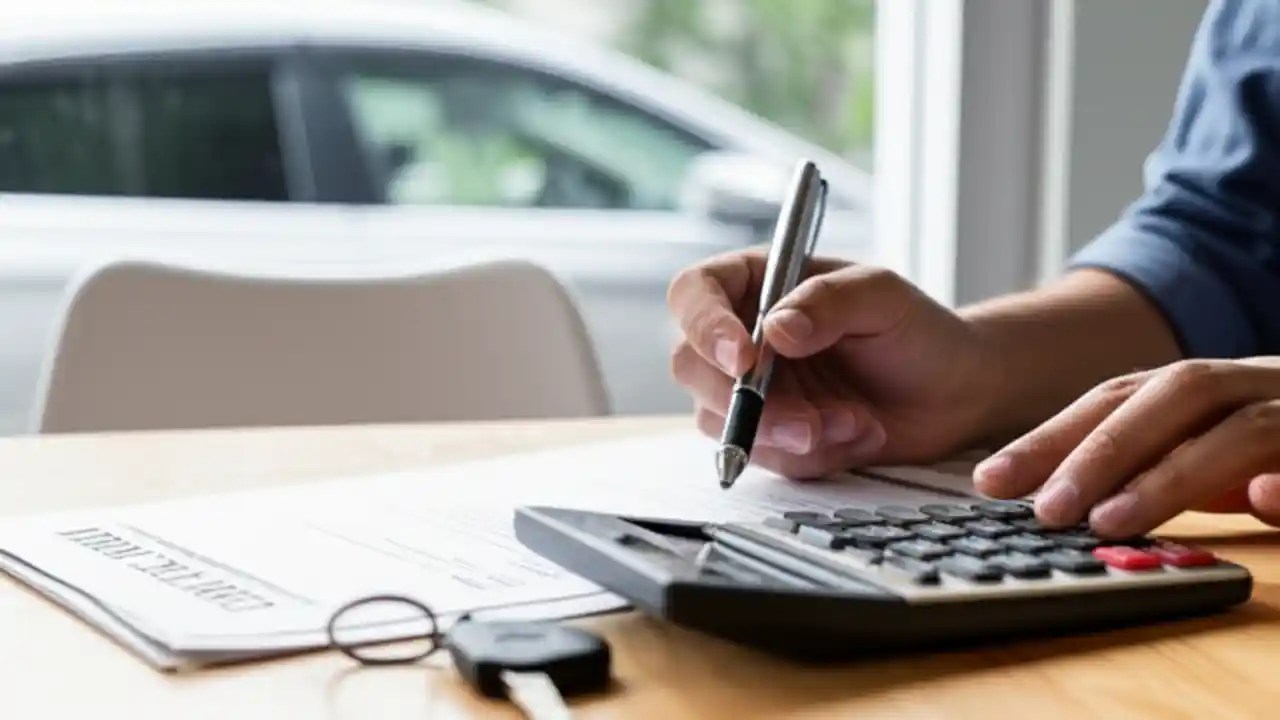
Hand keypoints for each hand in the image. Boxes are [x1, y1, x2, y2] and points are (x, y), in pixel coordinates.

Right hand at [667, 251, 1001, 476]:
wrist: (952, 394)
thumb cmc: (917, 332)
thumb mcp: (883, 298)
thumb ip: (829, 302)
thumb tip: (775, 329)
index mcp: (757, 282)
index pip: (694, 294)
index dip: (704, 325)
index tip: (743, 358)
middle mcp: (741, 334)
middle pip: (691, 365)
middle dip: (745, 401)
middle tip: (807, 421)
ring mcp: (750, 389)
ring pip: (720, 420)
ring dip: (785, 432)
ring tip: (853, 421)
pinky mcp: (768, 436)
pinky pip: (762, 455)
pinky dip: (810, 453)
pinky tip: (856, 433)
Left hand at [975, 357, 1279, 537]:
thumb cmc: (1278, 445)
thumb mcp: (1206, 454)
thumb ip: (1150, 465)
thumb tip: (1056, 490)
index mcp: (1209, 387)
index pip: (1119, 396)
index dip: (1053, 433)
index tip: (990, 479)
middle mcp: (1257, 383)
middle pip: (1171, 395)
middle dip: (1098, 449)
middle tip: (1043, 507)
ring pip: (1243, 427)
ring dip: (1173, 472)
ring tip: (1112, 517)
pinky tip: (1262, 497)